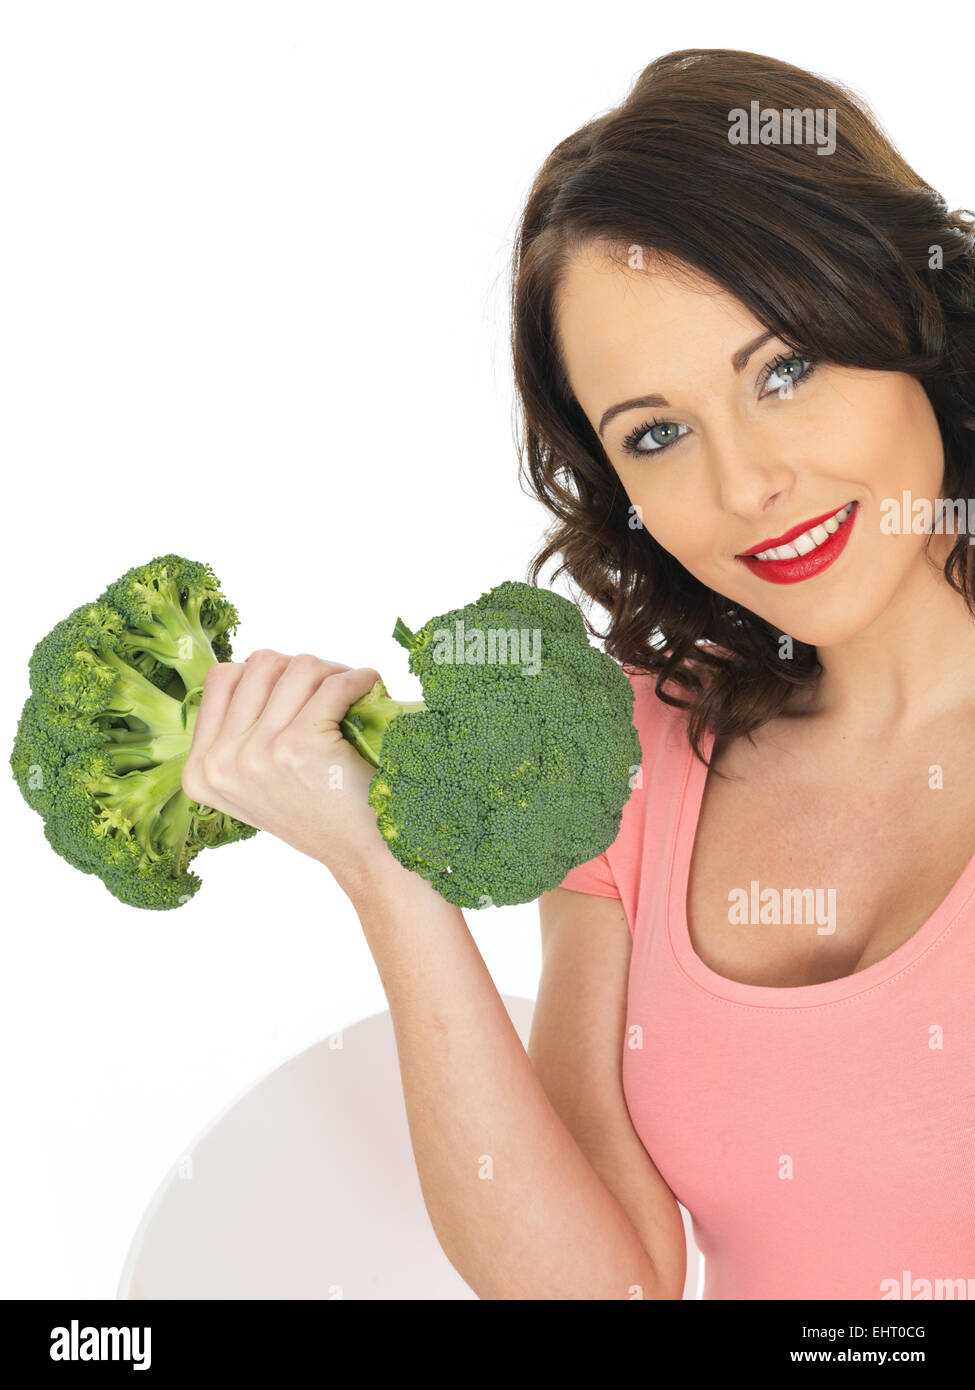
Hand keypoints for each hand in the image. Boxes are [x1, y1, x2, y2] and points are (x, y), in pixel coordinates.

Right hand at [181, 649, 396, 893]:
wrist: (362, 856)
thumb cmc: (318, 813)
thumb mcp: (255, 783)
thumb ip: (237, 734)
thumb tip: (249, 667)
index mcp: (200, 771)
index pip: (222, 679)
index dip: (267, 675)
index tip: (298, 693)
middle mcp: (220, 763)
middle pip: (261, 665)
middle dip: (304, 670)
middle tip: (333, 690)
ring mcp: (257, 754)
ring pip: (298, 666)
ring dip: (335, 673)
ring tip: (353, 694)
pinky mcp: (300, 747)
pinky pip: (333, 685)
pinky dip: (359, 680)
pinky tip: (372, 691)